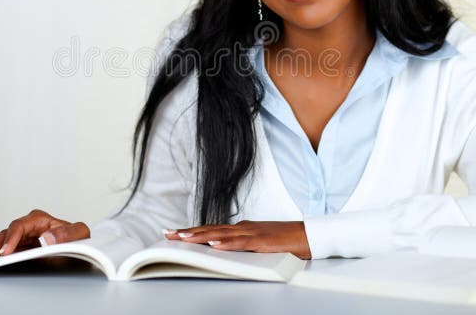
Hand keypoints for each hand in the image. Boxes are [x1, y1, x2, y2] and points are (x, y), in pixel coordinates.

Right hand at [0, 209, 89, 261]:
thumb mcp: (80, 234)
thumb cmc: (78, 239)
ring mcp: (20, 235)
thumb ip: (67, 233)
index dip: (10, 239)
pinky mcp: (16, 244)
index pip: (19, 225)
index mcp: (39, 219)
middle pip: (5, 233)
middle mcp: (26, 225)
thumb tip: (46, 239)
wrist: (78, 245)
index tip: (4, 253)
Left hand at [163, 220, 310, 259]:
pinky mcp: (261, 242)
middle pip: (210, 230)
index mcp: (240, 228)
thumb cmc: (284, 239)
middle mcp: (242, 228)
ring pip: (221, 235)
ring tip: (184, 238)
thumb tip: (222, 247)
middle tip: (168, 233)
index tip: (173, 231)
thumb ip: (240, 242)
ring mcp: (251, 233)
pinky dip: (227, 244)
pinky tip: (215, 246)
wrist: (307, 234)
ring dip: (201, 236)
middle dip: (188, 232)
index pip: (211, 229)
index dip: (191, 230)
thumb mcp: (257, 240)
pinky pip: (241, 243)